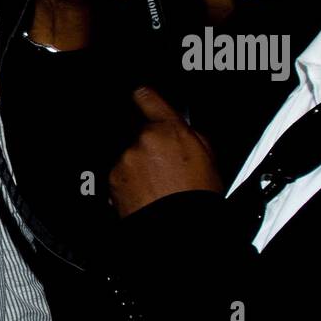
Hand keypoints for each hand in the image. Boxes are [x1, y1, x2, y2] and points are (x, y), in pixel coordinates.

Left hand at [109, 87, 222, 217]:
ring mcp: (125, 160)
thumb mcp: (207, 157)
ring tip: (158, 187)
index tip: (139, 93)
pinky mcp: (112, 179)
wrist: (179, 226)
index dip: (144, 96)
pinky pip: (120, 175)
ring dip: (138, 167)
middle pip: (140, 136)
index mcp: (169, 130)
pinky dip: (129, 182)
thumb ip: (189, 135)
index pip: (148, 99)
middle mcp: (142, 141)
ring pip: (129, 156)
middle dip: (150, 148)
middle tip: (166, 170)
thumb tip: (179, 130)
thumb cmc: (197, 196)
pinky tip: (146, 194)